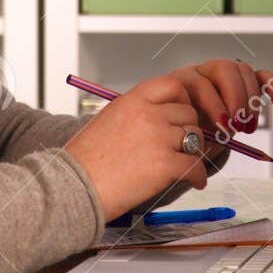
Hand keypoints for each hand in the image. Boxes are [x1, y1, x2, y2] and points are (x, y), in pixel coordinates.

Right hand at [62, 74, 210, 221]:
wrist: (74, 187)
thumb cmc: (85, 161)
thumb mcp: (107, 120)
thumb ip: (134, 114)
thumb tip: (158, 119)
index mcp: (131, 101)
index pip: (172, 85)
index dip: (183, 98)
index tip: (182, 112)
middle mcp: (148, 114)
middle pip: (188, 113)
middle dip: (188, 128)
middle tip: (184, 144)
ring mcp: (158, 138)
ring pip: (195, 138)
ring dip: (194, 151)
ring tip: (187, 164)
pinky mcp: (166, 164)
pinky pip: (195, 165)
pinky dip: (198, 175)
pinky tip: (195, 181)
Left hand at [167, 58, 272, 141]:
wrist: (188, 129)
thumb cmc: (185, 132)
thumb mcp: (183, 135)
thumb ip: (190, 137)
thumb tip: (202, 146)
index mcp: (183, 82)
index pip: (200, 81)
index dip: (213, 104)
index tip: (222, 127)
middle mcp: (203, 72)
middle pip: (224, 69)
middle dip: (235, 99)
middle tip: (238, 126)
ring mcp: (225, 74)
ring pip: (244, 71)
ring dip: (250, 100)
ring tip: (248, 127)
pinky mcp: (244, 81)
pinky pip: (261, 76)